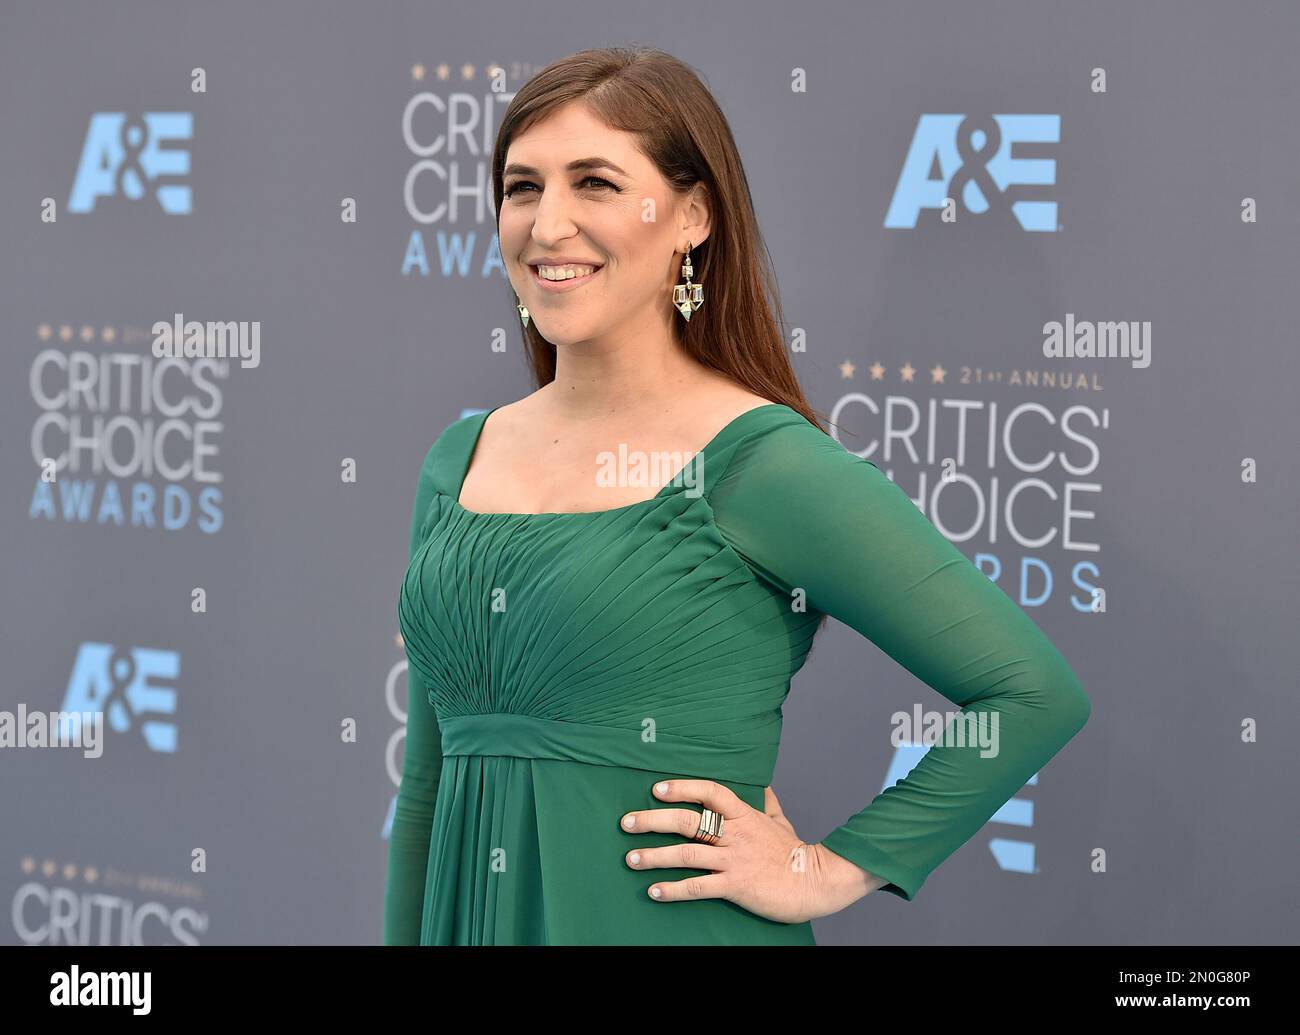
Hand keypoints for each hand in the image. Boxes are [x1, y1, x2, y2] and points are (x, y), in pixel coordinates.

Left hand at [619, 778, 875, 922]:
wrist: (817, 882)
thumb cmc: (796, 853)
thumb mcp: (782, 821)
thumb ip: (767, 802)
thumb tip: (762, 785)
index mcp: (745, 815)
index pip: (710, 792)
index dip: (682, 787)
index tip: (657, 789)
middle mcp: (736, 834)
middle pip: (688, 820)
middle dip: (653, 820)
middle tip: (626, 822)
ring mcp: (734, 860)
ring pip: (687, 853)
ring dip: (655, 856)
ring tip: (630, 858)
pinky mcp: (735, 886)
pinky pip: (698, 887)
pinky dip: (674, 889)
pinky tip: (654, 891)